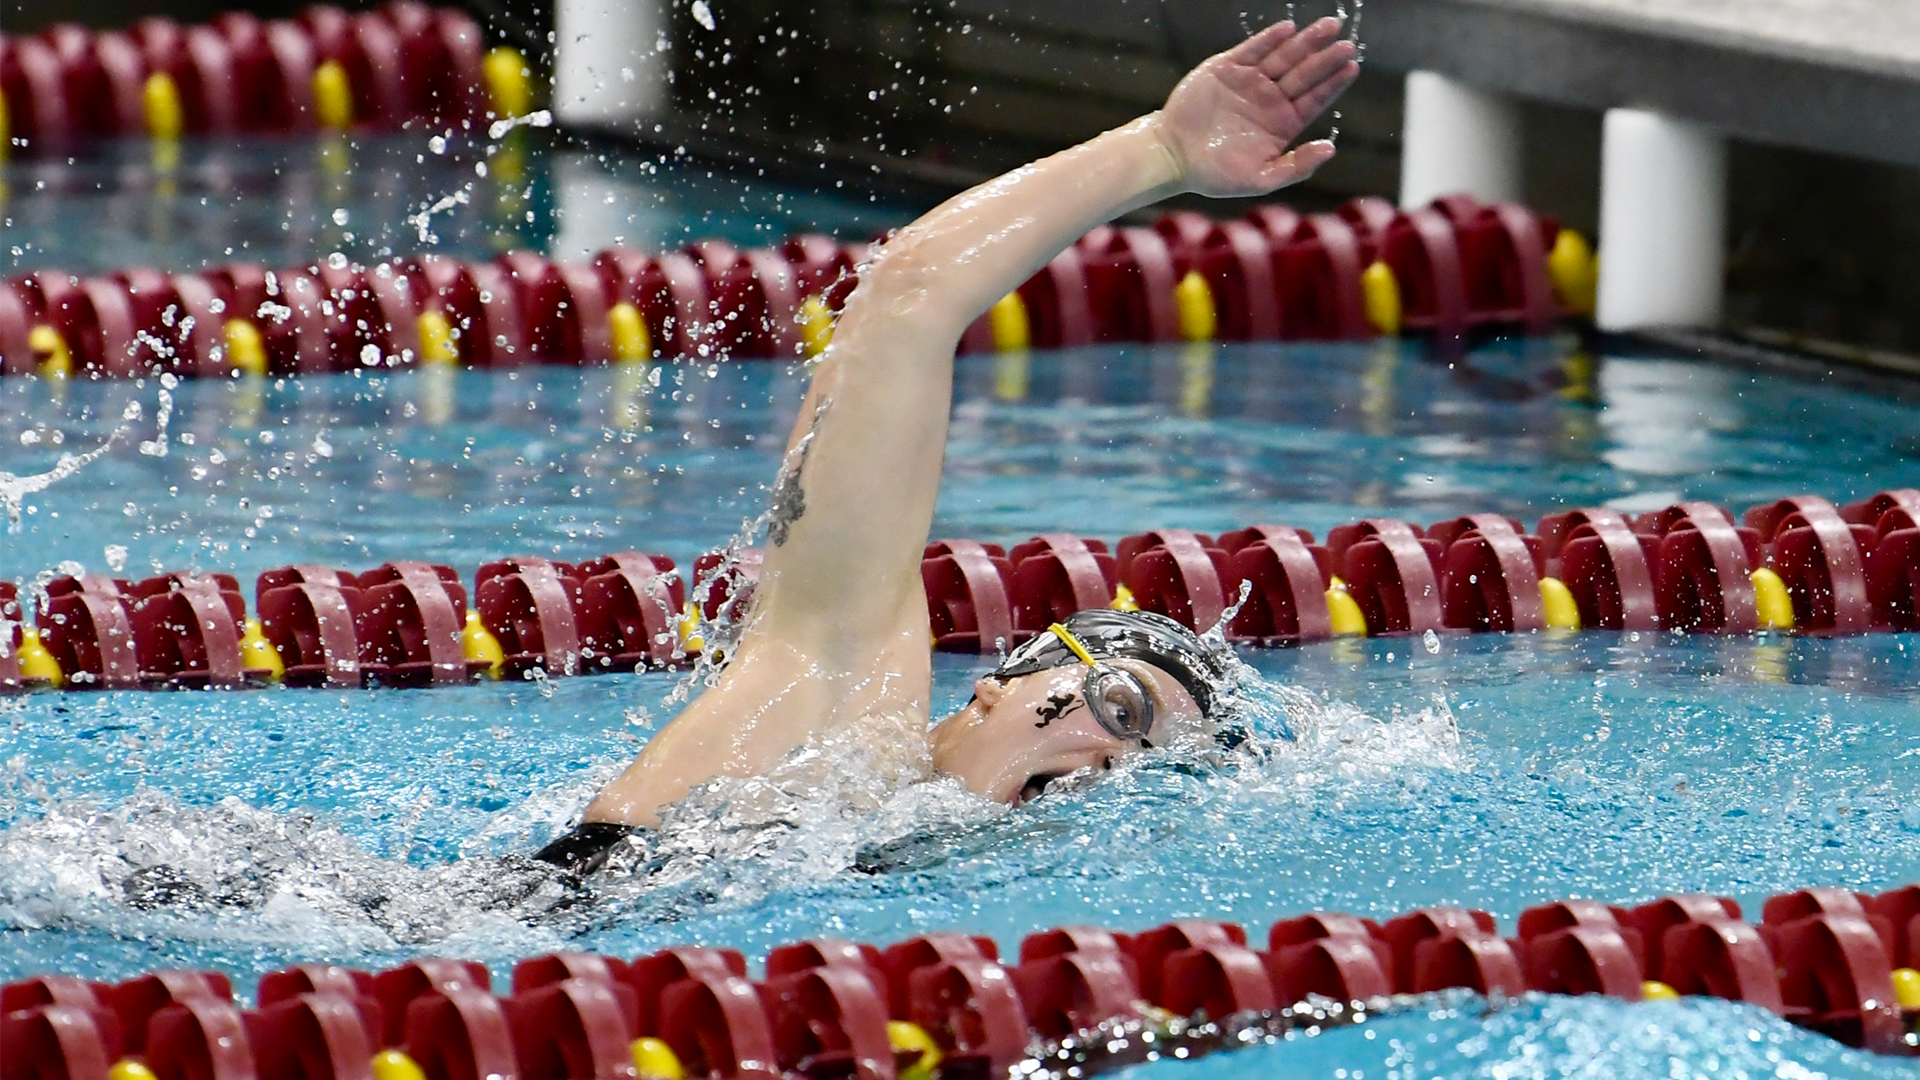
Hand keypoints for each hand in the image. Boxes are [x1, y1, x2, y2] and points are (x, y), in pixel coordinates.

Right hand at [1156, 17, 1360, 197]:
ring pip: (1283, 57)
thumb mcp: (1260, 179)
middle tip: (1347, 44)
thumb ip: (1295, 166)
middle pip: (1305, 74)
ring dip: (1305, 42)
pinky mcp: (1226, 68)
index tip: (1352, 67)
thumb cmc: (1215, 174)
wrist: (1172, 156)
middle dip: (1326, 59)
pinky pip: (1253, 50)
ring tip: (1328, 26)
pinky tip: (1288, 29)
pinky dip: (1269, 39)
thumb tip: (1330, 149)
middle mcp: (1270, 99)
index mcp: (1282, 124)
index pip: (1315, 99)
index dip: (1333, 83)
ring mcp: (1249, 81)